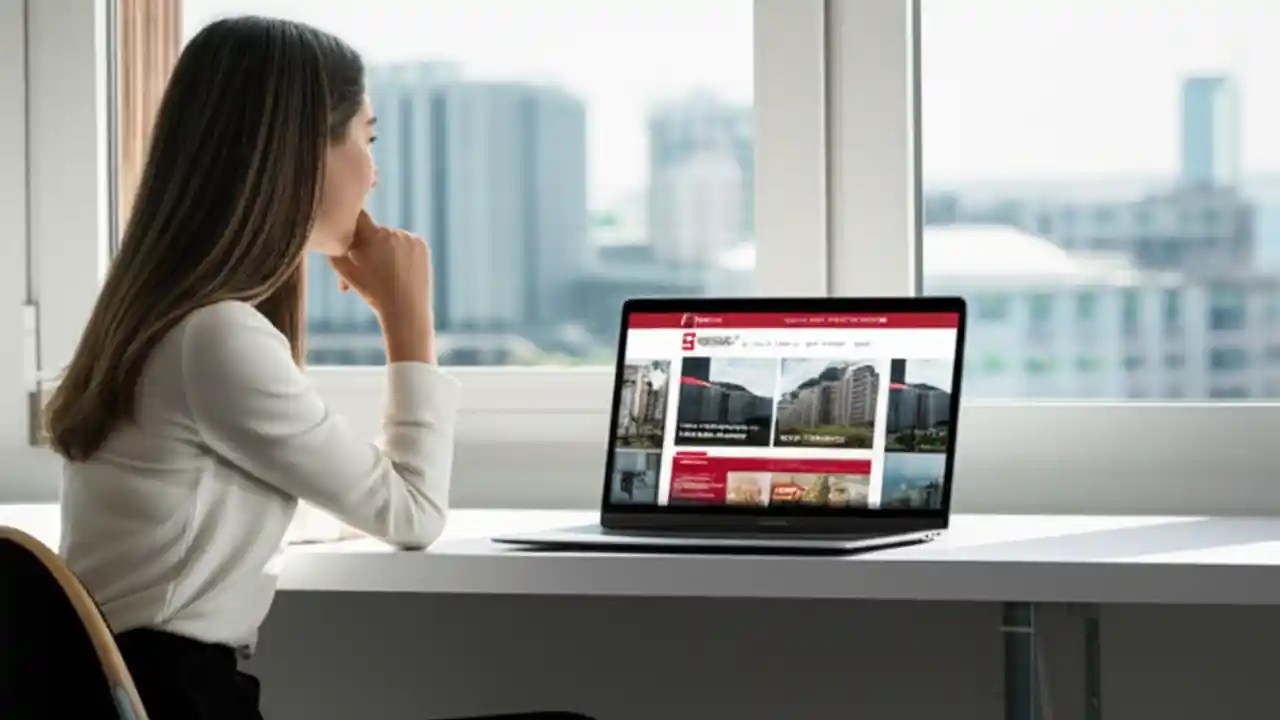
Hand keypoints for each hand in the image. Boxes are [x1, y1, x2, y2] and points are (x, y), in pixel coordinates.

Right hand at [329, 210, 436, 362]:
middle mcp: (391, 231)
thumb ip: (335, 246)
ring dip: (385, 250)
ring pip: (391, 238)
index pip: (357, 213)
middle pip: (374, 232)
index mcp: (370, 236)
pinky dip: (402, 252)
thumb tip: (331, 229)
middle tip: (365, 267)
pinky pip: (406, 242)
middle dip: (368, 246)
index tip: (346, 205)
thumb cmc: (371, 292)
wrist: (405, 309)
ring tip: (385, 273)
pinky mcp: (421, 243)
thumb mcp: (343, 269)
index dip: (350, 209)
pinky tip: (401, 270)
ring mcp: (408, 236)